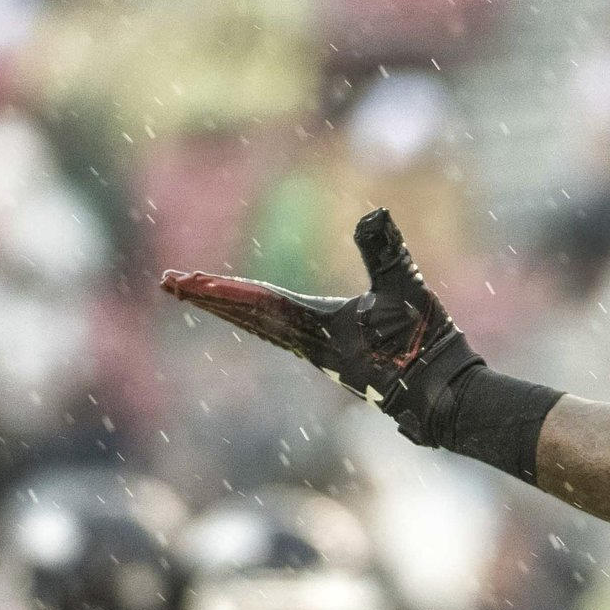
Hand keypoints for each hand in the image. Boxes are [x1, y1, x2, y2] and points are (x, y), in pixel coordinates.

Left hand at [163, 210, 486, 447]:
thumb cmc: (425, 344)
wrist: (442, 396)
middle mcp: (309, 344)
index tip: (186, 282)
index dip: (223, 290)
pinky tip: (247, 315)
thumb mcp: (407, 289)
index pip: (260, 303)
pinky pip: (276, 335)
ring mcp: (318, 354)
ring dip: (225, 309)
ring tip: (193, 293)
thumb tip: (372, 212)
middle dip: (207, 298)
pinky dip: (252, 320)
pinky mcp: (330, 359)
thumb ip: (387, 250)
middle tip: (167, 282)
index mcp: (320, 328)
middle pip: (246, 317)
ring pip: (258, 328)